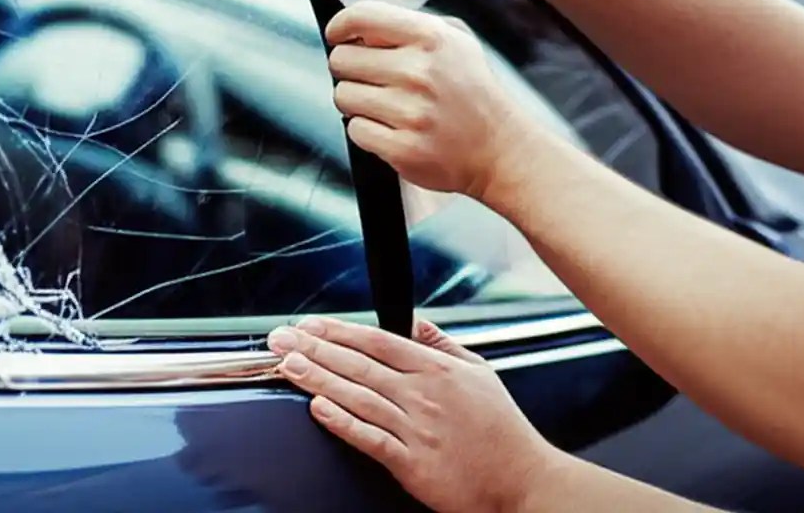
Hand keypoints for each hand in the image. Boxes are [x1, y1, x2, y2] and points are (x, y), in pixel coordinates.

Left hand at [268, 317, 562, 512]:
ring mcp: (416, 429)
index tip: (309, 324)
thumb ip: (441, 344)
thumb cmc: (502, 431)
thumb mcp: (479, 373)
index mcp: (437, 370)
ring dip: (317, 378)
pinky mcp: (412, 463)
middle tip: (280, 338)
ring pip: (357, 397)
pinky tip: (318, 408)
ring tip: (287, 364)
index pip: (377, 340)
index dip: (338, 331)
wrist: (523, 481)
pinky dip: (342, 422)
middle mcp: (423, 395)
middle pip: (358, 364)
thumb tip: (414, 321)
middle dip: (314, 348)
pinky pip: (370, 438)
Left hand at [327, 0, 538, 197]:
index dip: (340, 25)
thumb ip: (410, 26)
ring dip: (356, 102)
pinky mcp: (402, 148)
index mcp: (431, 38)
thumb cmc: (472, 92)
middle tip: (371, 79)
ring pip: (343, 95)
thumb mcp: (454, 42)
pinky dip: (366, 130)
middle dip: (349, 69)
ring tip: (384, 106)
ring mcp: (410, 112)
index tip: (337, 36)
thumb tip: (360, 26)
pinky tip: (390, 128)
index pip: (362, 16)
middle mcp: (419, 72)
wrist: (500, 147)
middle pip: (342, 59)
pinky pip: (355, 129)